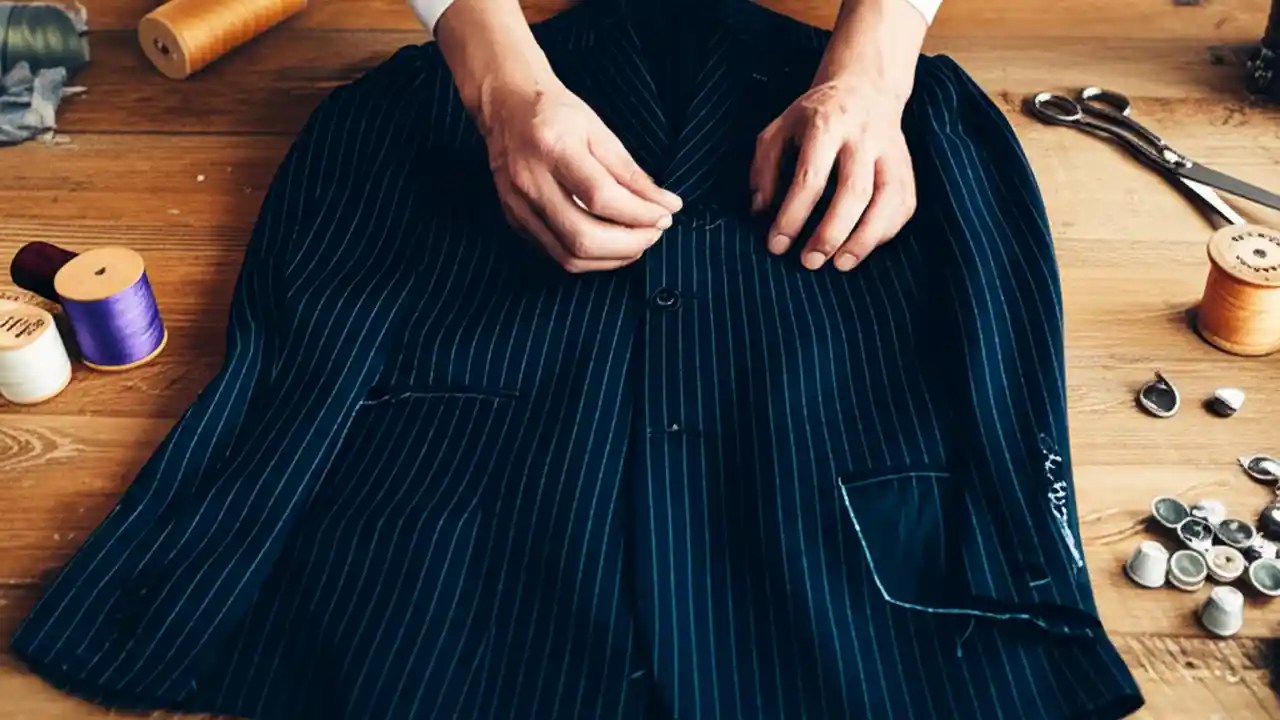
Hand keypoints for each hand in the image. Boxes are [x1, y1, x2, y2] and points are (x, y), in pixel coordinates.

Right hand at [435, 0, 681, 273]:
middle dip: (629, 244)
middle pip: (583, 237)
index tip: (665, 214)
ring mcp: (518, 206)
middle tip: (654, 232)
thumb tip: (666, 205)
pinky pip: (557, 254)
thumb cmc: (556, 113)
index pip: (601, 197)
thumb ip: (631, 172)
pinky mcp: (515, 220)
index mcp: (553, 148)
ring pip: (569, 256)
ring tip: (637, 241)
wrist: (506, 106)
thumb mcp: (599, 131)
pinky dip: (591, 257)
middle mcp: (530, 182)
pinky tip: (611, 244)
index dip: (639, 213)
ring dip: (612, 258)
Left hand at [750, 79, 915, 271]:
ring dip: (865, 239)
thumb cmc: (814, 116)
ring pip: (887, 200)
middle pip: (854, 191)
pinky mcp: (907, 167)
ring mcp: (891, 152)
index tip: (776, 245)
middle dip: (831, 233)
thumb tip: (760, 211)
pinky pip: (903, 205)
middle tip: (809, 262)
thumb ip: (764, 167)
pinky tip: (862, 247)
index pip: (810, 178)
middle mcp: (864, 137)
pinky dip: (885, 232)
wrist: (865, 87)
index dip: (792, 216)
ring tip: (840, 265)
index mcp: (827, 124)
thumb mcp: (779, 128)